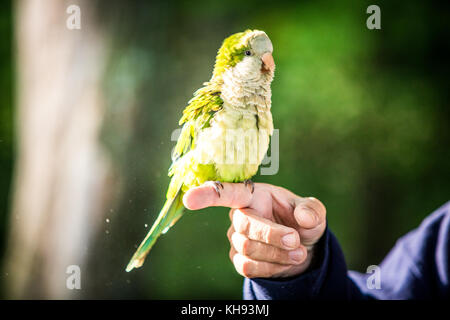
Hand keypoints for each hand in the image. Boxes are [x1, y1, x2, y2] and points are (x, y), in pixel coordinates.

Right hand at [183, 182, 326, 277]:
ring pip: (247, 249)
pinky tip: (286, 261)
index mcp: (252, 196)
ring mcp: (236, 238)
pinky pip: (248, 267)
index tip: (189, 199)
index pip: (227, 193)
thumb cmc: (301, 223)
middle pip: (245, 227)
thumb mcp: (313, 212)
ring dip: (277, 254)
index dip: (208, 195)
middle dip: (272, 236)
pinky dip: (272, 267)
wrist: (301, 248)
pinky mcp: (238, 258)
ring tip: (300, 252)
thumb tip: (303, 217)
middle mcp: (239, 215)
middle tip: (296, 241)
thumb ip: (311, 210)